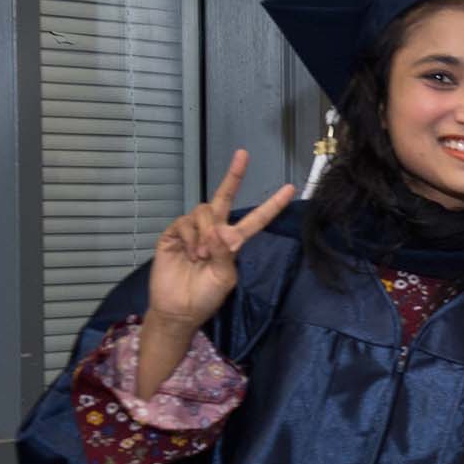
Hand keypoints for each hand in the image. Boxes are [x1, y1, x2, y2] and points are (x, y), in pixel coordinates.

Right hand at [148, 150, 294, 335]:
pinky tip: (192, 254)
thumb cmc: (206, 297)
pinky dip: (192, 238)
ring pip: (205, 211)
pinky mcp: (174, 234)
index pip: (256, 219)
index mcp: (233, 242)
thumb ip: (227, 254)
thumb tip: (221, 231)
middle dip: (234, 175)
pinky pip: (186, 223)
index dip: (272, 204)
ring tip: (203, 257)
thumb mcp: (225, 278)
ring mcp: (193, 231)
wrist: (178, 309)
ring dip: (206, 233)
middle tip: (243, 154)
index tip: (289, 188)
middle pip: (224, 197)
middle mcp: (214, 231)